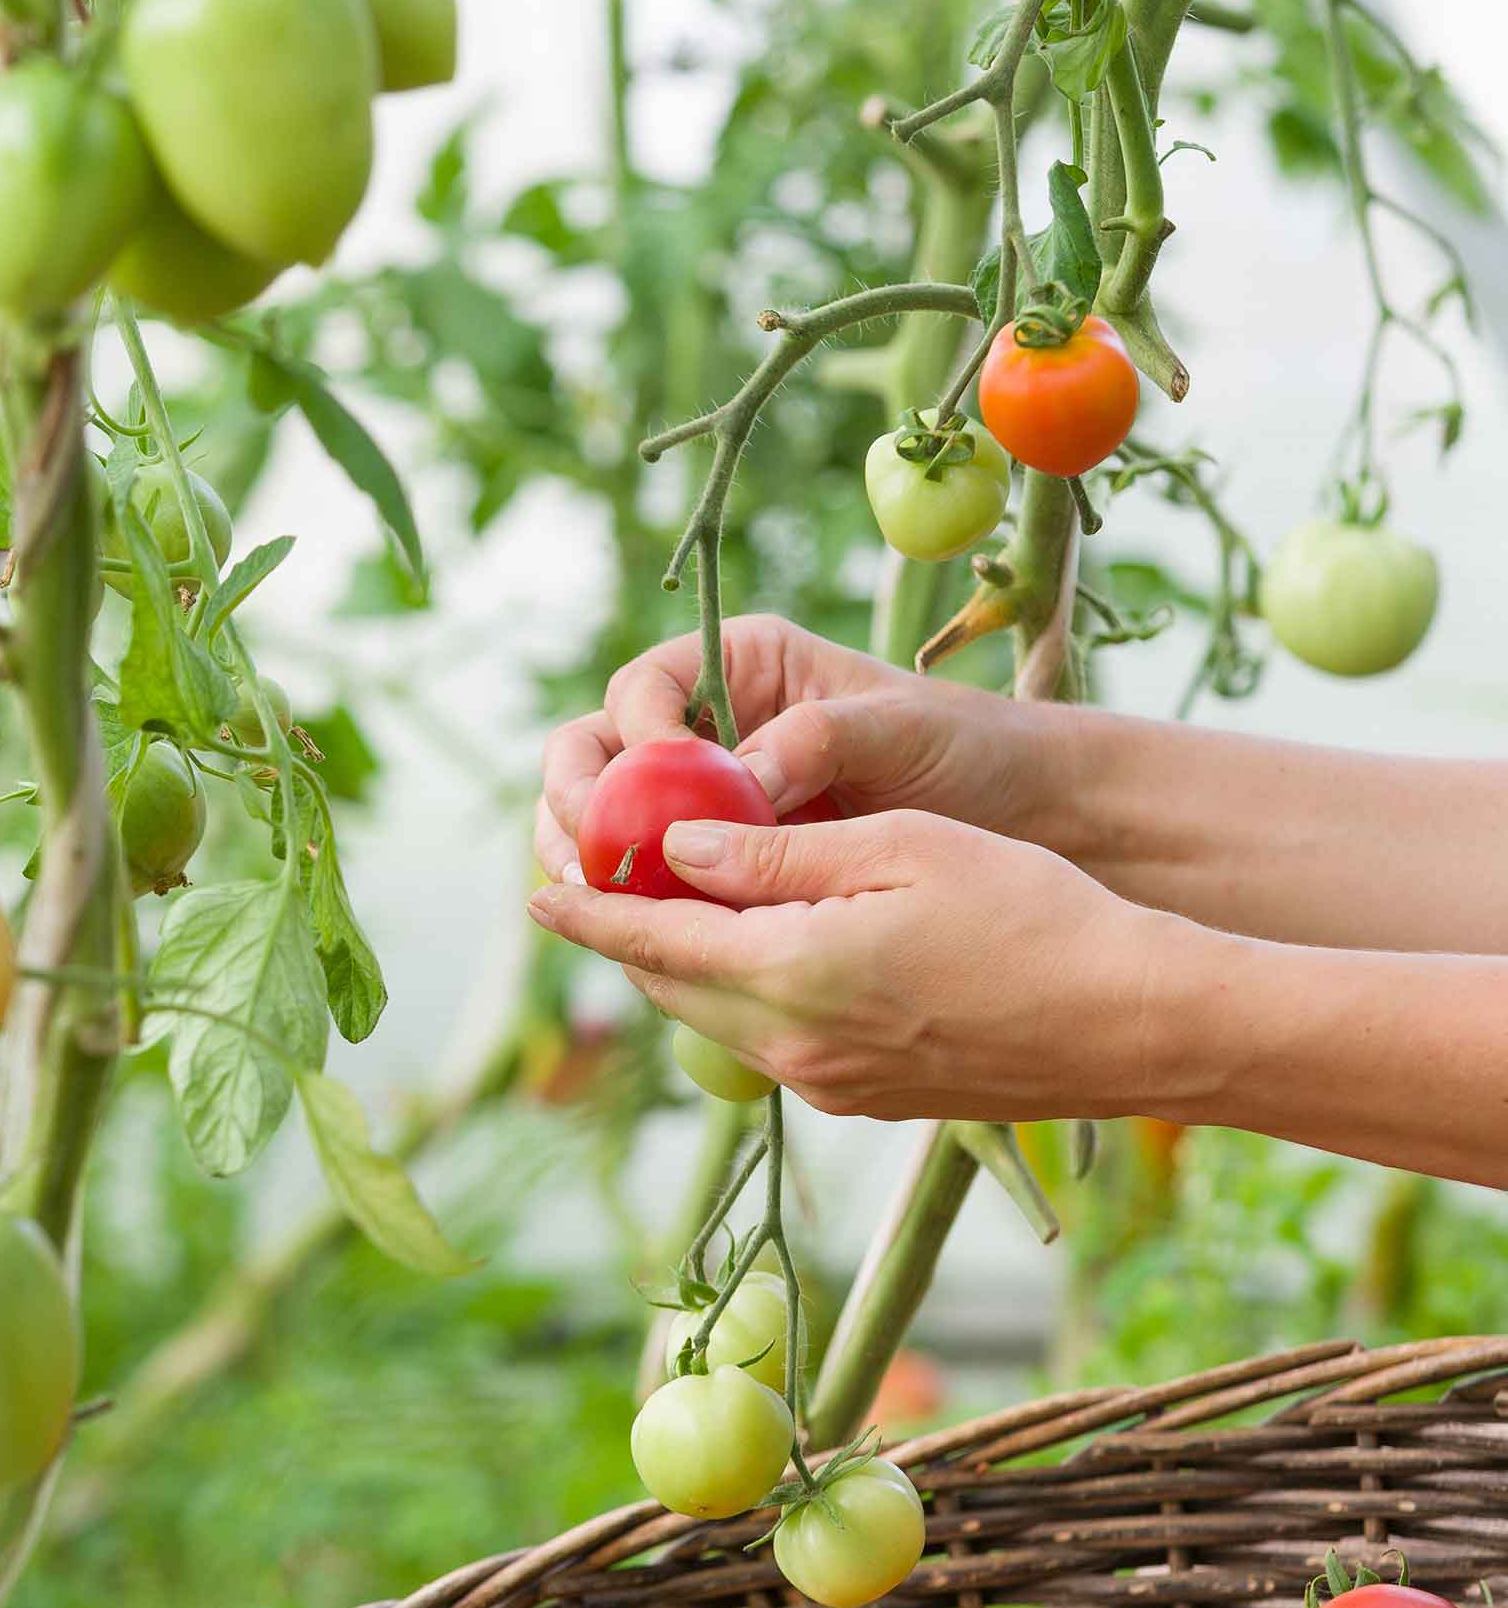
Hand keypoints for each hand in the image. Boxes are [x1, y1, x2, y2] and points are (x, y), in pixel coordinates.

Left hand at [526, 808, 1205, 1121]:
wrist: (1135, 1023)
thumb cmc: (1033, 912)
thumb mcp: (899, 848)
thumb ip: (773, 854)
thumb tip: (675, 845)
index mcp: (790, 973)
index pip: (650, 938)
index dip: (587, 908)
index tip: (534, 888)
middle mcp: (790, 1043)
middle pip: (668, 982)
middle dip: (623, 932)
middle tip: (589, 878)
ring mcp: (824, 1082)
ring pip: (714, 1014)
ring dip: (680, 962)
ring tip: (659, 904)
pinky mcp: (858, 1098)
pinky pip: (767, 1037)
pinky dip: (739, 989)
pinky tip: (752, 949)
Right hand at [532, 616, 1066, 884]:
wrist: (1028, 819)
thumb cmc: (968, 750)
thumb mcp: (896, 731)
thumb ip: (811, 744)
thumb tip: (734, 784)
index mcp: (737, 670)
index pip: (641, 692)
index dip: (631, 738)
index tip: (658, 782)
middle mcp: (706, 731)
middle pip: (595, 759)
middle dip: (578, 804)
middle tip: (588, 856)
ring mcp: (705, 804)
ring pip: (607, 828)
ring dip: (591, 861)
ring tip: (601, 899)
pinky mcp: (722, 868)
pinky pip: (655, 884)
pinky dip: (640, 908)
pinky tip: (650, 937)